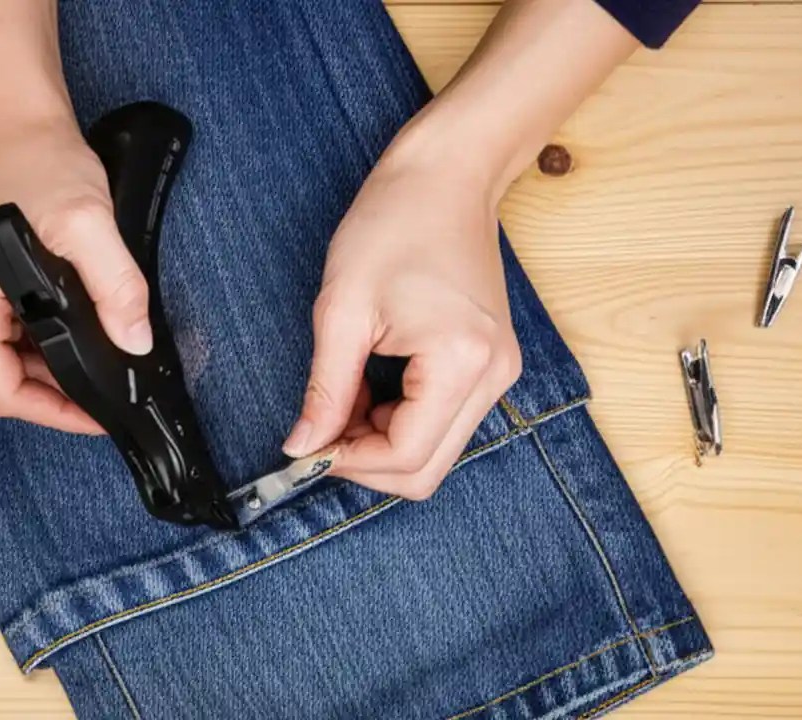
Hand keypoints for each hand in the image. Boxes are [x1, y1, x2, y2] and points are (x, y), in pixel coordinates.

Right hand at [0, 120, 152, 431]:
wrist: (9, 120)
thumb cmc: (35, 160)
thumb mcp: (88, 224)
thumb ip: (117, 288)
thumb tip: (133, 341)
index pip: (0, 391)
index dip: (54, 412)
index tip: (96, 415)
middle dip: (53, 390)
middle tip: (105, 386)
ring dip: (44, 366)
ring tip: (92, 356)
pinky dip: (31, 341)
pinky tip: (67, 330)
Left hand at [283, 132, 522, 499]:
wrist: (446, 176)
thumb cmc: (394, 223)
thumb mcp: (342, 309)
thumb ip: (324, 389)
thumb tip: (301, 447)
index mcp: (461, 362)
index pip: (406, 455)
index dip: (349, 462)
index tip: (306, 446)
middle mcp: (494, 377)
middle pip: (426, 469)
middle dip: (366, 461)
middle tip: (319, 431)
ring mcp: (499, 374)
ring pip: (435, 451)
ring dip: (381, 441)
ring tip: (343, 397)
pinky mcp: (491, 365)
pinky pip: (444, 422)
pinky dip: (401, 420)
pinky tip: (369, 388)